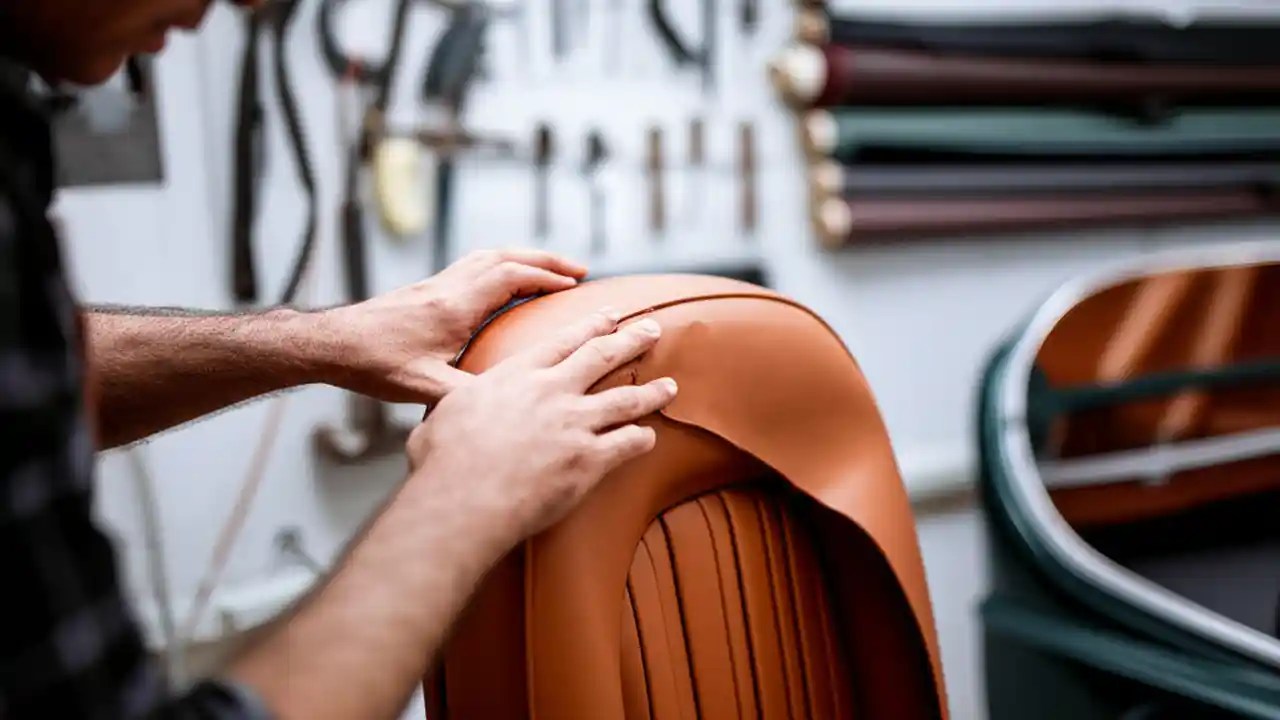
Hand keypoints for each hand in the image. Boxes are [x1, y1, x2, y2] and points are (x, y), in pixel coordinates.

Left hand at [317, 249, 587, 402]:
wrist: (332, 344)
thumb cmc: (374, 365)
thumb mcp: (424, 389)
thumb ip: (465, 397)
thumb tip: (505, 411)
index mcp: (455, 307)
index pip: (511, 278)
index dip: (547, 277)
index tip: (576, 283)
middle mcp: (448, 288)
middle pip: (506, 257)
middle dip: (545, 260)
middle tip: (578, 269)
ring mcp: (435, 285)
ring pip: (488, 257)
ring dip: (523, 258)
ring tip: (549, 269)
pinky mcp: (425, 290)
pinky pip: (472, 266)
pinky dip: (499, 266)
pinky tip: (503, 283)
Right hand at [406, 308, 677, 547]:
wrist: (464, 499)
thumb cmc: (442, 462)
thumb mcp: (443, 415)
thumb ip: (456, 405)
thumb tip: (440, 412)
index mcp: (517, 375)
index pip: (565, 341)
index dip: (593, 325)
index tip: (612, 315)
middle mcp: (552, 391)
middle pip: (603, 356)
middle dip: (633, 340)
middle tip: (653, 330)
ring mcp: (575, 424)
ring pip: (627, 398)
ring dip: (652, 391)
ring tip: (671, 385)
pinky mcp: (589, 460)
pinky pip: (628, 444)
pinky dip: (643, 439)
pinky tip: (650, 438)